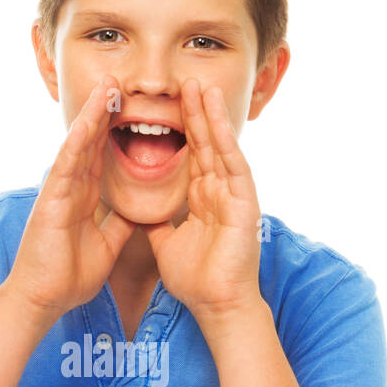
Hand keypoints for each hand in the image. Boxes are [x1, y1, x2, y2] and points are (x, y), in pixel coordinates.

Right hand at [6, 75, 135, 317]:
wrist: (44, 299)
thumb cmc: (69, 276)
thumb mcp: (107, 245)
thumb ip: (120, 224)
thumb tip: (140, 211)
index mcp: (84, 196)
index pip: (102, 154)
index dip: (115, 129)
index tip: (131, 105)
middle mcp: (71, 187)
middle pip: (90, 141)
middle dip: (104, 110)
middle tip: (119, 80)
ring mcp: (59, 191)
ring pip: (78, 145)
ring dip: (92, 115)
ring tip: (107, 86)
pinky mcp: (51, 201)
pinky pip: (66, 167)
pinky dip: (76, 143)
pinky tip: (86, 122)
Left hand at [144, 78, 263, 320]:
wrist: (216, 305)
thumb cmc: (197, 280)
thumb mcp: (167, 244)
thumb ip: (158, 223)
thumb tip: (141, 212)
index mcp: (204, 199)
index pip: (191, 155)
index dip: (181, 130)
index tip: (167, 104)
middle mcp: (221, 192)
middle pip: (206, 144)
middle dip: (195, 112)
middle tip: (185, 81)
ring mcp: (234, 195)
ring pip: (220, 147)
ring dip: (210, 116)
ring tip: (200, 85)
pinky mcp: (245, 203)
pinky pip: (233, 164)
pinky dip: (224, 138)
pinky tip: (215, 115)